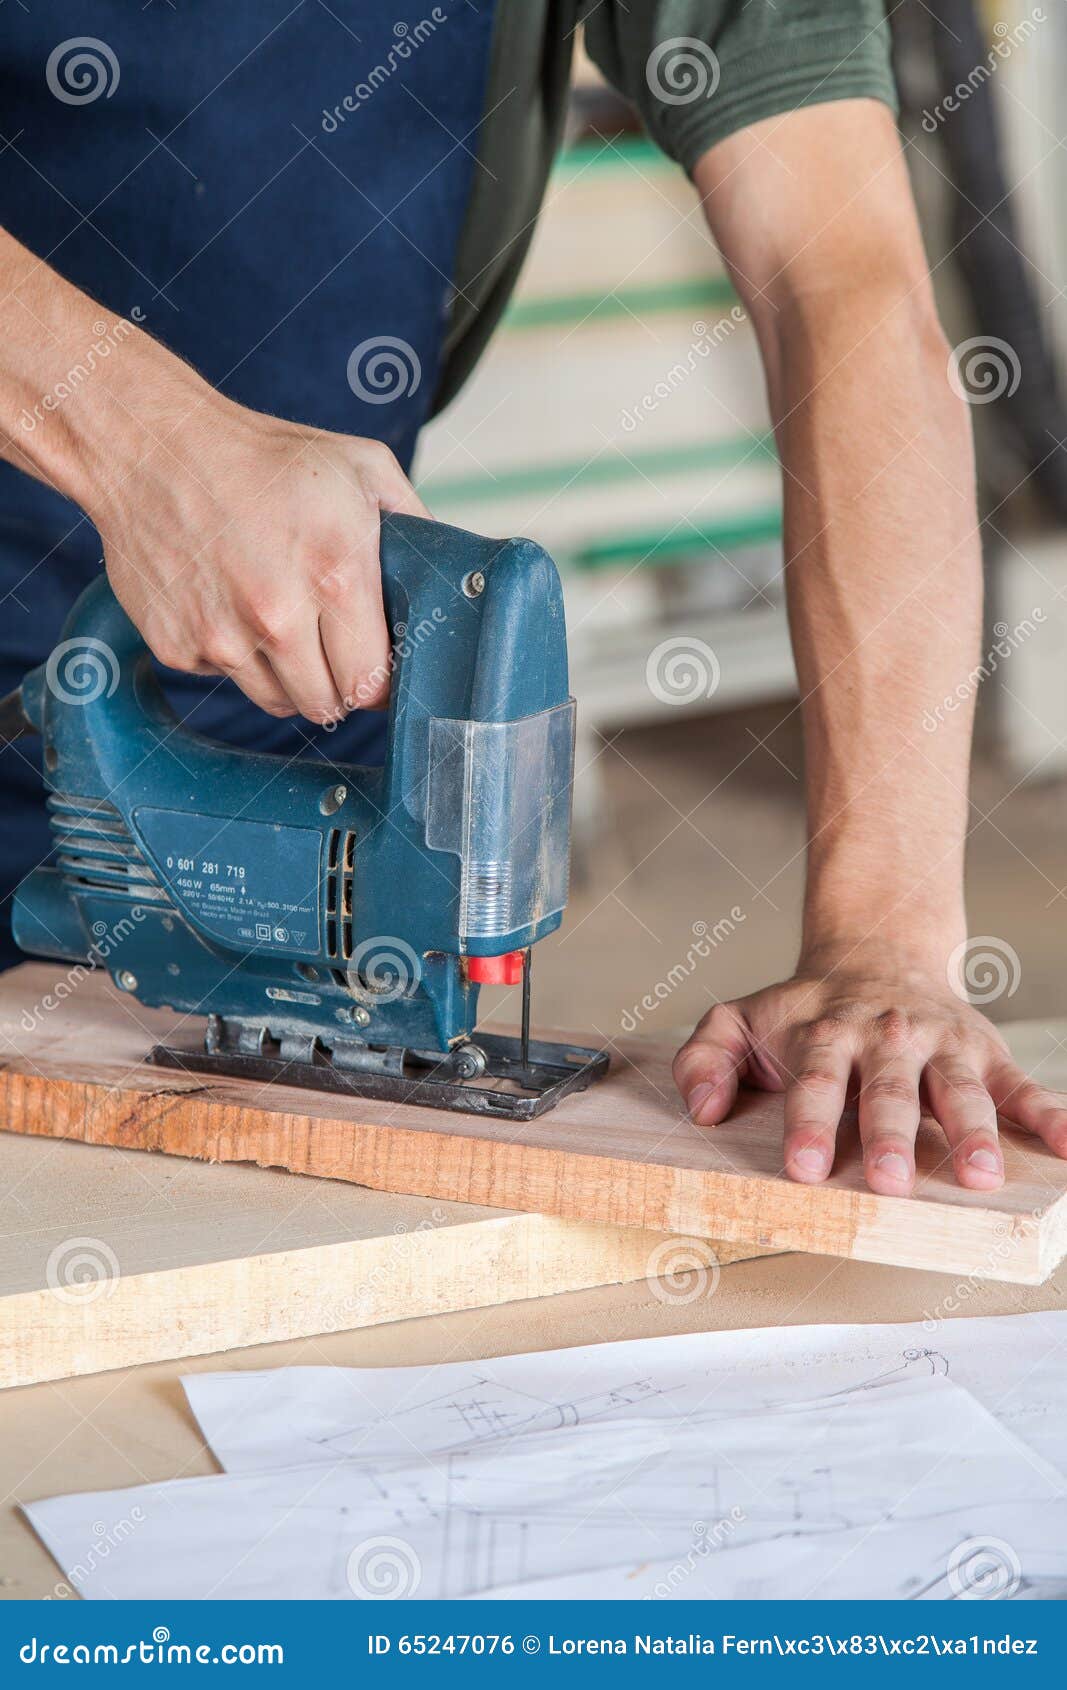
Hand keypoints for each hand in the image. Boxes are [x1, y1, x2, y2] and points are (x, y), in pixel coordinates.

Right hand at [95, 396, 427, 722]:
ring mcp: (222, 637)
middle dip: (337, 684)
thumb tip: (450, 574)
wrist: (152, 446)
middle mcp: (279, 615)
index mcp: (336, 574)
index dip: (380, 681)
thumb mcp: (361, 468)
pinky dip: (232, 654)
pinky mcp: (177, 645)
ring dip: (288, 676)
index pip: (374, 683)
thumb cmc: (262, 455)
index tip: (375, 665)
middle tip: (331, 646)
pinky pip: (224, 677)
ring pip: (278, 701)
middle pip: (328, 706)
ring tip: (280, 618)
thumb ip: (415, 524)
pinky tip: (229, 603)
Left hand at [672, 949, 1066, 1195]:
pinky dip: (1049, 1113)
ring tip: (981, 1176)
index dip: (809, 1124)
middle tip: (893, 1182)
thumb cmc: (804, 1010)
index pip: (814, 1081)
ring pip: (960, 1089)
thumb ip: (706, 1059)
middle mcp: (887, 1038)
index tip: (804, 1168)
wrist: (876, 952)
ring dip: (973, 1131)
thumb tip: (703, 1110)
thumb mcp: (739, 1019)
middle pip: (889, 1090)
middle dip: (891, 1136)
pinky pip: (1020, 1084)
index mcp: (827, 1034)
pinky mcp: (984, 1051)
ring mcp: (940, 1045)